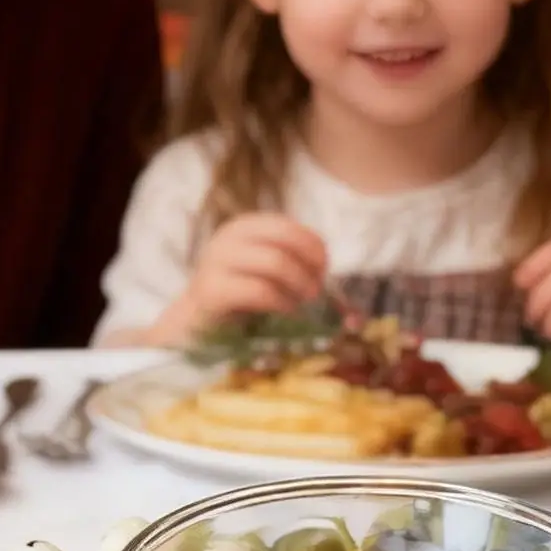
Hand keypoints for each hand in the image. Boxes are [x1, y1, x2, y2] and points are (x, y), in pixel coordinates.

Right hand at [151, 215, 327, 345]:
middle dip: (311, 267)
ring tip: (302, 305)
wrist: (195, 324)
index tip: (322, 275)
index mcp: (246, 227)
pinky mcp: (213, 290)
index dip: (315, 251)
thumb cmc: (240, 302)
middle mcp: (229, 237)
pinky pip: (260, 290)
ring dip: (299, 286)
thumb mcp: (272, 282)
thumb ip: (306, 285)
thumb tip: (356, 317)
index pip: (292, 228)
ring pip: (276, 262)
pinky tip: (285, 313)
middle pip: (287, 240)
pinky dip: (282, 304)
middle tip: (316, 293)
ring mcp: (218, 261)